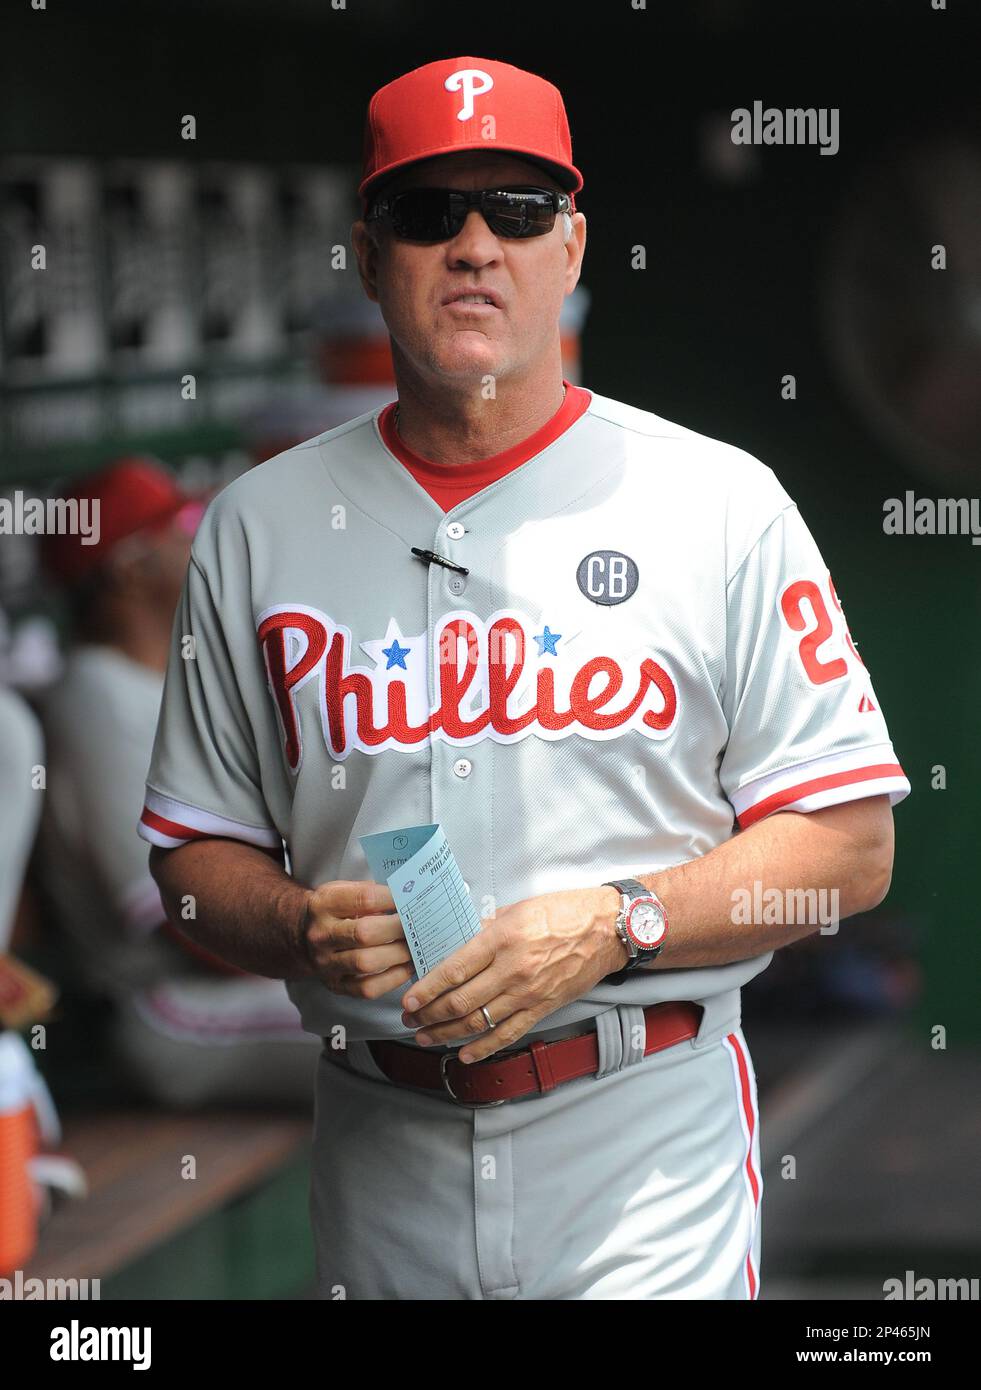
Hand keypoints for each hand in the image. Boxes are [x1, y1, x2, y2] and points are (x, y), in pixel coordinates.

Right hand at [302, 880, 413, 997]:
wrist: (300, 934)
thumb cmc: (333, 909)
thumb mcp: (343, 890)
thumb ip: (370, 892)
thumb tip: (409, 895)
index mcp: (324, 904)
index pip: (363, 899)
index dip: (392, 899)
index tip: (411, 897)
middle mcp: (321, 934)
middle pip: (364, 933)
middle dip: (398, 929)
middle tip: (419, 926)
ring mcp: (325, 963)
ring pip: (365, 963)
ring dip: (398, 956)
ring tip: (416, 948)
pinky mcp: (334, 984)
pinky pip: (366, 989)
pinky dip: (392, 980)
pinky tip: (406, 968)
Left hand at [399, 886, 625, 1062]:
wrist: (606, 930)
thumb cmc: (562, 912)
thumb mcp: (517, 910)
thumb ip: (484, 929)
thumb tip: (455, 943)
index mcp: (502, 939)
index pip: (455, 969)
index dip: (427, 988)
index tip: (408, 999)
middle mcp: (513, 969)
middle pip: (461, 1000)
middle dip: (429, 1014)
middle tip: (410, 1019)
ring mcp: (528, 993)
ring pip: (479, 1021)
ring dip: (447, 1033)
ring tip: (426, 1036)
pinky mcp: (542, 1008)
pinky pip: (508, 1034)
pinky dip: (483, 1047)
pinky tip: (464, 1054)